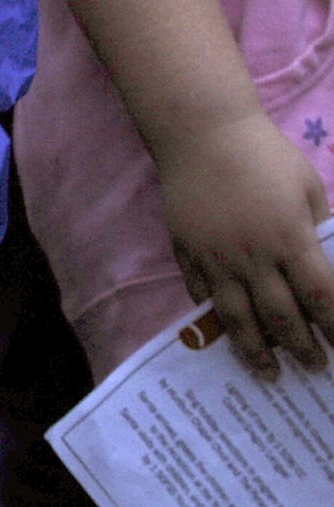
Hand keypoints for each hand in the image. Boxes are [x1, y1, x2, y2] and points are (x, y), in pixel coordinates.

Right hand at [156, 110, 333, 377]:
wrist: (202, 133)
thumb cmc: (266, 155)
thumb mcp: (310, 188)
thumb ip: (321, 230)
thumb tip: (329, 266)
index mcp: (290, 238)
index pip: (320, 296)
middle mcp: (252, 256)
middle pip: (281, 315)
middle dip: (302, 347)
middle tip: (316, 367)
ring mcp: (215, 257)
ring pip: (238, 316)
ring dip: (257, 350)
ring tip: (270, 373)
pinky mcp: (187, 250)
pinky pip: (202, 293)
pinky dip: (215, 315)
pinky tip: (228, 330)